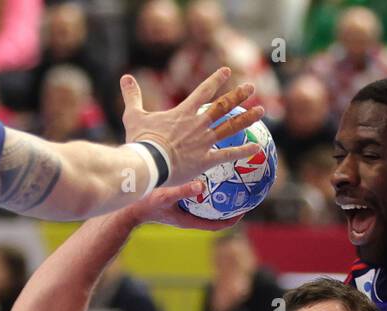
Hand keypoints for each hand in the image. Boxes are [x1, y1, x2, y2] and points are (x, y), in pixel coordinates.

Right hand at [121, 68, 263, 185]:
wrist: (148, 163)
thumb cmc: (140, 142)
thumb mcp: (133, 116)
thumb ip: (132, 96)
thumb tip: (125, 77)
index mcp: (183, 112)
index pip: (203, 91)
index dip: (215, 80)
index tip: (226, 71)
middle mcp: (198, 124)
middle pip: (223, 106)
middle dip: (238, 95)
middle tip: (251, 87)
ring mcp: (204, 142)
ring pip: (230, 127)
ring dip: (247, 118)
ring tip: (262, 111)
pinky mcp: (206, 160)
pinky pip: (228, 154)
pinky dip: (243, 150)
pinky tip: (257, 147)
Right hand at [126, 181, 245, 230]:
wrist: (127, 204)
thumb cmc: (144, 203)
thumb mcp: (164, 196)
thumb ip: (182, 191)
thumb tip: (201, 185)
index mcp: (188, 221)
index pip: (216, 225)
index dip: (232, 220)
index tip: (245, 209)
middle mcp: (188, 215)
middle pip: (215, 214)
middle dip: (230, 205)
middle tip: (244, 191)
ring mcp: (182, 209)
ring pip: (206, 203)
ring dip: (218, 193)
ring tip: (231, 177)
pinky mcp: (176, 201)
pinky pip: (195, 194)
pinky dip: (203, 184)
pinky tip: (206, 167)